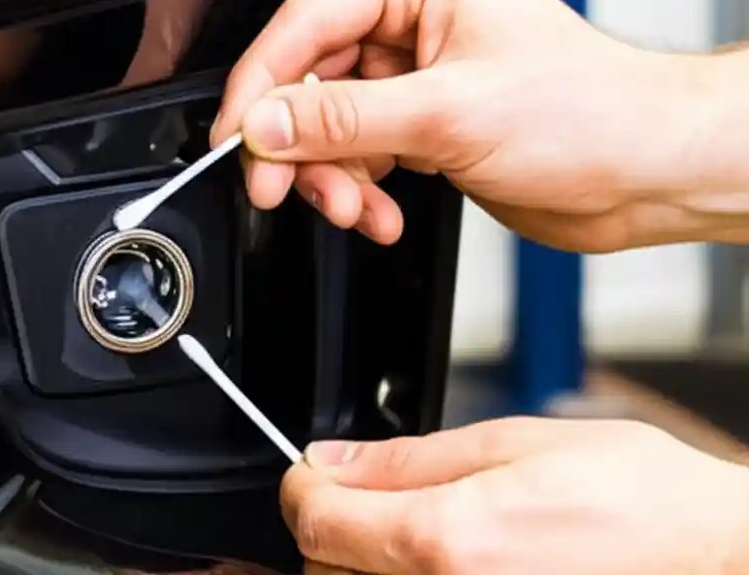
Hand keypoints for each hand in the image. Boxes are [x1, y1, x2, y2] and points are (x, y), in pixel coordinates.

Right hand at [211, 0, 746, 251]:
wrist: (646, 170)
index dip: (261, 89)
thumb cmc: (590, 111)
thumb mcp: (448, 114)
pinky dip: (358, 191)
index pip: (304, 25)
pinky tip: (380, 212)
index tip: (236, 140)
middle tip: (282, 189)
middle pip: (305, 80)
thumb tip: (266, 123)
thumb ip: (343, 120)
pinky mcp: (415, 118)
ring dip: (332, 178)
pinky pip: (353, 153)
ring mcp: (409, 70)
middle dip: (299, 146)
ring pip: (323, 125)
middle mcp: (406, 14)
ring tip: (355, 208)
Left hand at [279, 417, 748, 573]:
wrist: (716, 555)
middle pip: (325, 570)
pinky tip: (445, 562)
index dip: (300, 488)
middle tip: (369, 497)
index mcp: (447, 541)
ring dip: (365, 564)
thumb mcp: (514, 446)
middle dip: (333, 526)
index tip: (311, 473)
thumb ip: (407, 461)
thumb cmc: (637, 499)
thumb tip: (332, 461)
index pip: (316, 523)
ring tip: (418, 532)